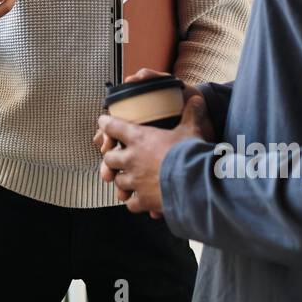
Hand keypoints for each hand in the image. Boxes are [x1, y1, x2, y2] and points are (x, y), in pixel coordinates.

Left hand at [94, 69, 214, 217]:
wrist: (194, 183)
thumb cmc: (189, 154)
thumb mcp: (190, 130)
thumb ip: (191, 115)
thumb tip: (197, 99)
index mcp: (139, 139)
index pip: (113, 127)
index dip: (106, 123)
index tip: (103, 121)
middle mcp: (131, 160)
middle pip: (109, 158)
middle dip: (111, 159)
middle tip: (117, 159)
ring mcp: (134, 181)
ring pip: (118, 181)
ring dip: (122, 181)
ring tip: (129, 181)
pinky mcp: (142, 200)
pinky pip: (130, 202)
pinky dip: (134, 201)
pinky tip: (140, 200)